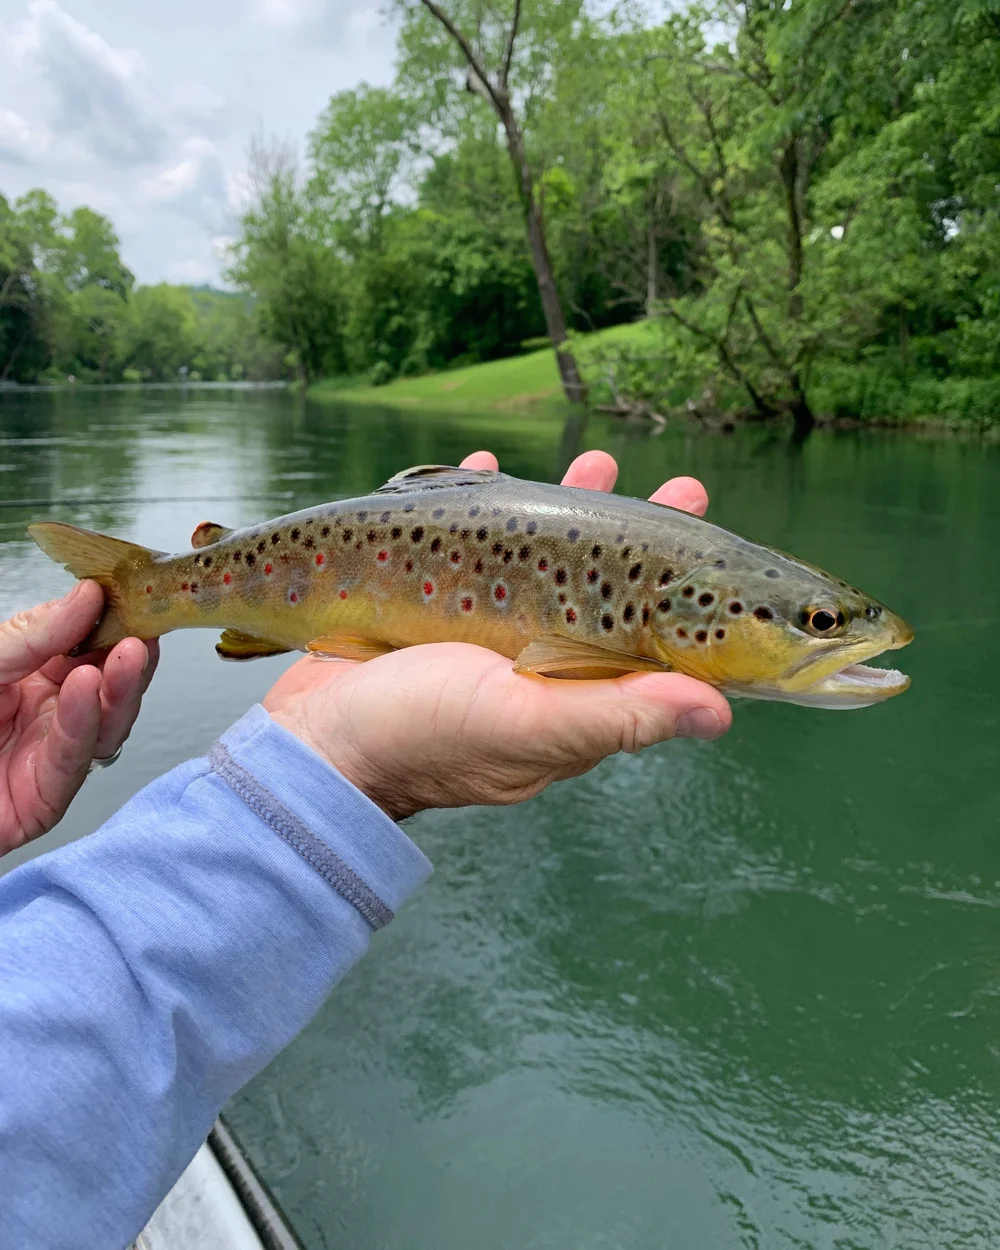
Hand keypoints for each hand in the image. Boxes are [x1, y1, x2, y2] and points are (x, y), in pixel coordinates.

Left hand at [0, 582, 157, 853]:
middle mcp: (50, 717)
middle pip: (108, 688)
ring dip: (121, 688)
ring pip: (105, 725)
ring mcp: (52, 757)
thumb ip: (32, 635)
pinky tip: (87, 689)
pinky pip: (72, 757)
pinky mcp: (47, 798)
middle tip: (146, 628)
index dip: (114, 626)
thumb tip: (86, 596)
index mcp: (33, 679)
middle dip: (130, 658)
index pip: (89, 650)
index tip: (133, 598)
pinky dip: (83, 722)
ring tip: (130, 654)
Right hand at [264, 452, 730, 821]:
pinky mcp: (433, 609)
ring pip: (541, 560)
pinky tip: (482, 464)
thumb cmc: (421, 738)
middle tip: (677, 483)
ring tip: (594, 460)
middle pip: (606, 590)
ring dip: (567, 508)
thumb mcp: (527, 725)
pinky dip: (477, 506)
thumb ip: (618, 714)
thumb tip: (720, 712)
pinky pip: (466, 547)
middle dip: (640, 534)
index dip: (684, 586)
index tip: (708, 532)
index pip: (648, 637)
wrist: (313, 742)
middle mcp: (538, 663)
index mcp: (574, 695)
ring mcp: (484, 634)